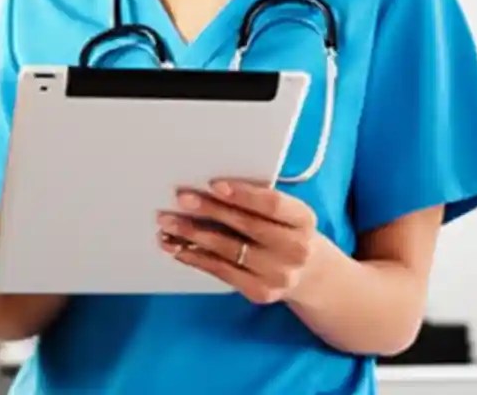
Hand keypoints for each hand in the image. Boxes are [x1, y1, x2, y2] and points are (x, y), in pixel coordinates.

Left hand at [157, 179, 319, 304]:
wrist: (309, 274)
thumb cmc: (287, 232)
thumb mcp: (287, 213)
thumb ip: (259, 201)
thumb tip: (210, 188)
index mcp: (304, 220)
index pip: (273, 204)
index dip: (243, 194)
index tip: (214, 184)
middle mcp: (295, 249)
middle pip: (247, 225)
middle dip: (210, 210)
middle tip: (181, 199)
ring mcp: (278, 274)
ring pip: (228, 250)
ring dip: (193, 235)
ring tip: (167, 223)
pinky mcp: (259, 292)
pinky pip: (221, 271)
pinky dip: (196, 257)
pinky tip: (178, 246)